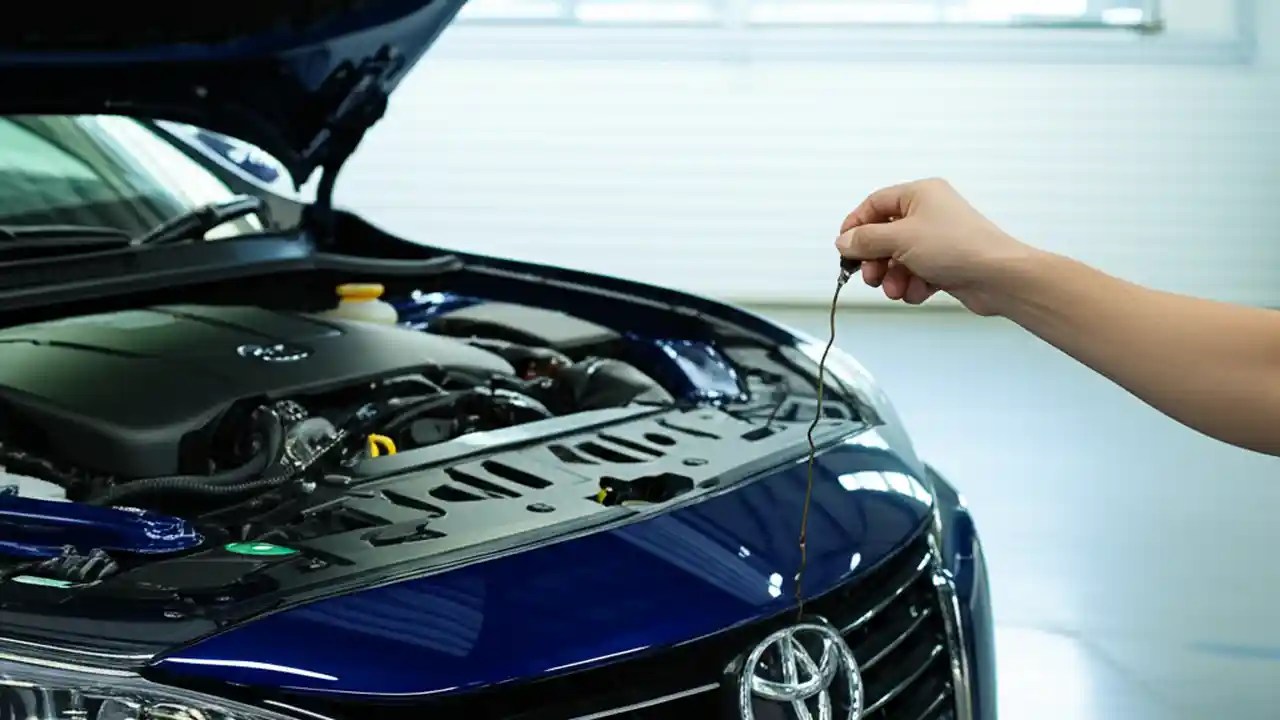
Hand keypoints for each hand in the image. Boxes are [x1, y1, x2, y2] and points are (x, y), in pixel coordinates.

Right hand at [835, 178, 1034, 315]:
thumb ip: (866, 240)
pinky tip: (919, 291)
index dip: (856, 225)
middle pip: (884, 235)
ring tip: (895, 289)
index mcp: (920, 194)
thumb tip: (844, 242)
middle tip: (870, 275)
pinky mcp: (944, 264)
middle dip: (874, 259)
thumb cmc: (958, 247)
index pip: (875, 204)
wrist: (997, 277)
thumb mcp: (900, 239)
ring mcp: (937, 240)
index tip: (844, 248)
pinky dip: (912, 285)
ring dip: (892, 277)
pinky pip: (915, 274)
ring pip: (898, 259)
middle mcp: (929, 213)